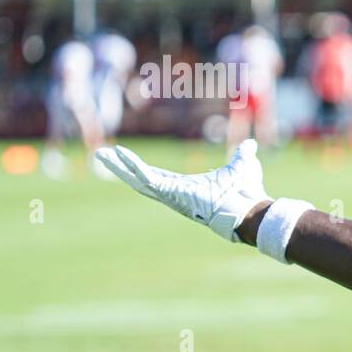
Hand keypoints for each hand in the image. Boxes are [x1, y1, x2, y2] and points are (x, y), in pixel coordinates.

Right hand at [95, 139, 272, 242]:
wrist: (247, 207)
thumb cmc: (244, 191)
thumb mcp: (241, 165)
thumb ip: (243, 155)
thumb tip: (251, 145)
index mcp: (184, 186)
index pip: (156, 176)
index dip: (139, 168)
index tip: (125, 159)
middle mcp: (173, 192)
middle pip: (138, 179)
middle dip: (119, 167)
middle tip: (100, 155)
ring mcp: (170, 194)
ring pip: (136, 180)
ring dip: (117, 167)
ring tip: (99, 154)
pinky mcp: (171, 192)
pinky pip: (147, 177)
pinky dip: (132, 166)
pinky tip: (119, 154)